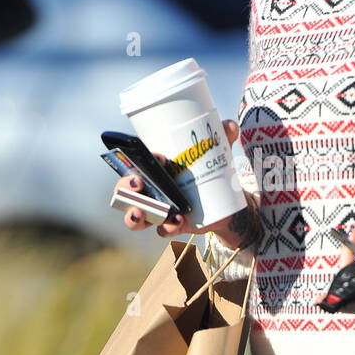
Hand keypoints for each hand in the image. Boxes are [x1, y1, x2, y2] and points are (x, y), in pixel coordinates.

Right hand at [118, 119, 240, 238]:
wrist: (225, 198)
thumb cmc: (209, 168)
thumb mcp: (214, 151)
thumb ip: (221, 137)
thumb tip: (230, 125)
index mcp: (153, 167)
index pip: (135, 162)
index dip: (136, 159)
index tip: (159, 157)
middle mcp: (150, 189)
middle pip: (124, 190)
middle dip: (125, 187)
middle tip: (138, 183)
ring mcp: (158, 209)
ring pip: (135, 216)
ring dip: (133, 215)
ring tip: (140, 212)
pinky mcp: (172, 225)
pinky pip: (162, 230)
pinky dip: (166, 227)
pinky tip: (177, 221)